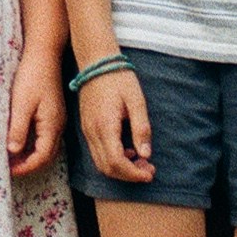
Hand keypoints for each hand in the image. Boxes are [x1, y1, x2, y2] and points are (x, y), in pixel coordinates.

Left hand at [6, 46, 65, 175]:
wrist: (44, 54)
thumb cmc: (32, 76)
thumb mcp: (21, 104)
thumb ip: (18, 129)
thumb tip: (13, 151)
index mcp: (51, 126)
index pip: (41, 158)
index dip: (25, 168)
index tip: (8, 171)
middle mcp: (57, 126)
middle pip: (45, 156)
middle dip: (28, 166)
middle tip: (8, 169)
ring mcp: (56, 119)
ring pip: (45, 147)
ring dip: (30, 156)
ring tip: (11, 158)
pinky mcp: (52, 113)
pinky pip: (44, 136)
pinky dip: (32, 145)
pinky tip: (18, 141)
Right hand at [79, 62, 153, 183]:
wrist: (96, 61)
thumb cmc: (119, 78)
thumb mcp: (136, 101)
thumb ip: (141, 129)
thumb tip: (146, 154)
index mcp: (105, 125)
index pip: (116, 162)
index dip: (133, 173)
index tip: (150, 173)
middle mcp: (92, 132)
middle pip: (107, 168)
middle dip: (128, 175)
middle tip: (148, 170)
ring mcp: (87, 130)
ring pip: (100, 163)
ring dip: (120, 169)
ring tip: (141, 162)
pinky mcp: (86, 127)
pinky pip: (97, 153)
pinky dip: (112, 159)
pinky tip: (128, 151)